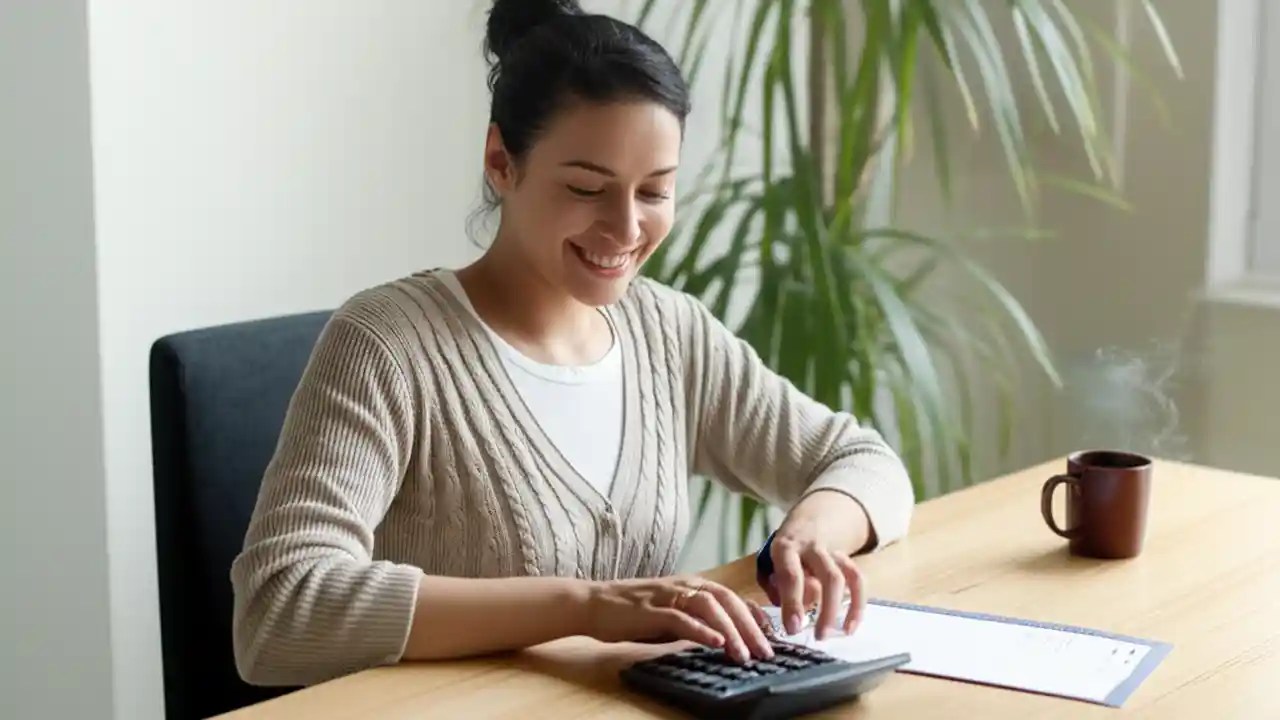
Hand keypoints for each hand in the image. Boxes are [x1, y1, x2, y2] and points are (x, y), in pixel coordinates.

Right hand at [584, 576, 774, 662]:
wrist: (594, 604)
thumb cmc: (634, 613)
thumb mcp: (673, 616)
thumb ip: (697, 622)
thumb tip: (725, 639)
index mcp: (692, 585)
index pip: (732, 596)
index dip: (755, 615)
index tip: (772, 635)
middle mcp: (685, 585)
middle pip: (727, 600)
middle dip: (751, 627)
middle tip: (766, 652)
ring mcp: (668, 595)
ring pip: (709, 606)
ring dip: (731, 630)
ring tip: (744, 654)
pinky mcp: (651, 610)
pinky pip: (681, 617)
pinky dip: (701, 630)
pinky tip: (715, 643)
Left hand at [760, 492, 870, 639]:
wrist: (809, 519)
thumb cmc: (783, 552)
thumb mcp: (769, 562)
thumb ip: (774, 587)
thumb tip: (789, 613)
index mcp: (786, 547)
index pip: (791, 575)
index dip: (793, 603)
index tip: (793, 628)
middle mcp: (811, 548)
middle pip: (827, 576)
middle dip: (825, 609)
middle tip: (819, 637)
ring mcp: (832, 552)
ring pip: (843, 579)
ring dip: (839, 609)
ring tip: (830, 635)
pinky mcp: (846, 560)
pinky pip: (857, 581)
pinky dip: (857, 605)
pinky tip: (850, 628)